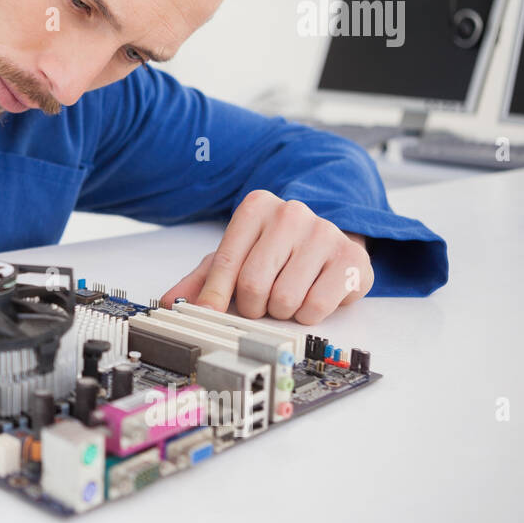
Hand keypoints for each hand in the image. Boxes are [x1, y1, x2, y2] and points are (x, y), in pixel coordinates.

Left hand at [159, 190, 372, 324]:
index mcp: (256, 207)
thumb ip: (203, 278)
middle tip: (259, 302)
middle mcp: (291, 213)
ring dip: (281, 311)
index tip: (206, 314)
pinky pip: (316, 307)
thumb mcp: (238, 256)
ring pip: (285, 299)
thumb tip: (171, 301)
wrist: (330, 240)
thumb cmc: (277, 251)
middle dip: (252, 306)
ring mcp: (324, 233)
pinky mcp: (352, 259)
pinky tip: (312, 296)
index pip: (225, 262)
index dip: (214, 296)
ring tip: (288, 294)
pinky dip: (308, 314)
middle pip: (253, 284)